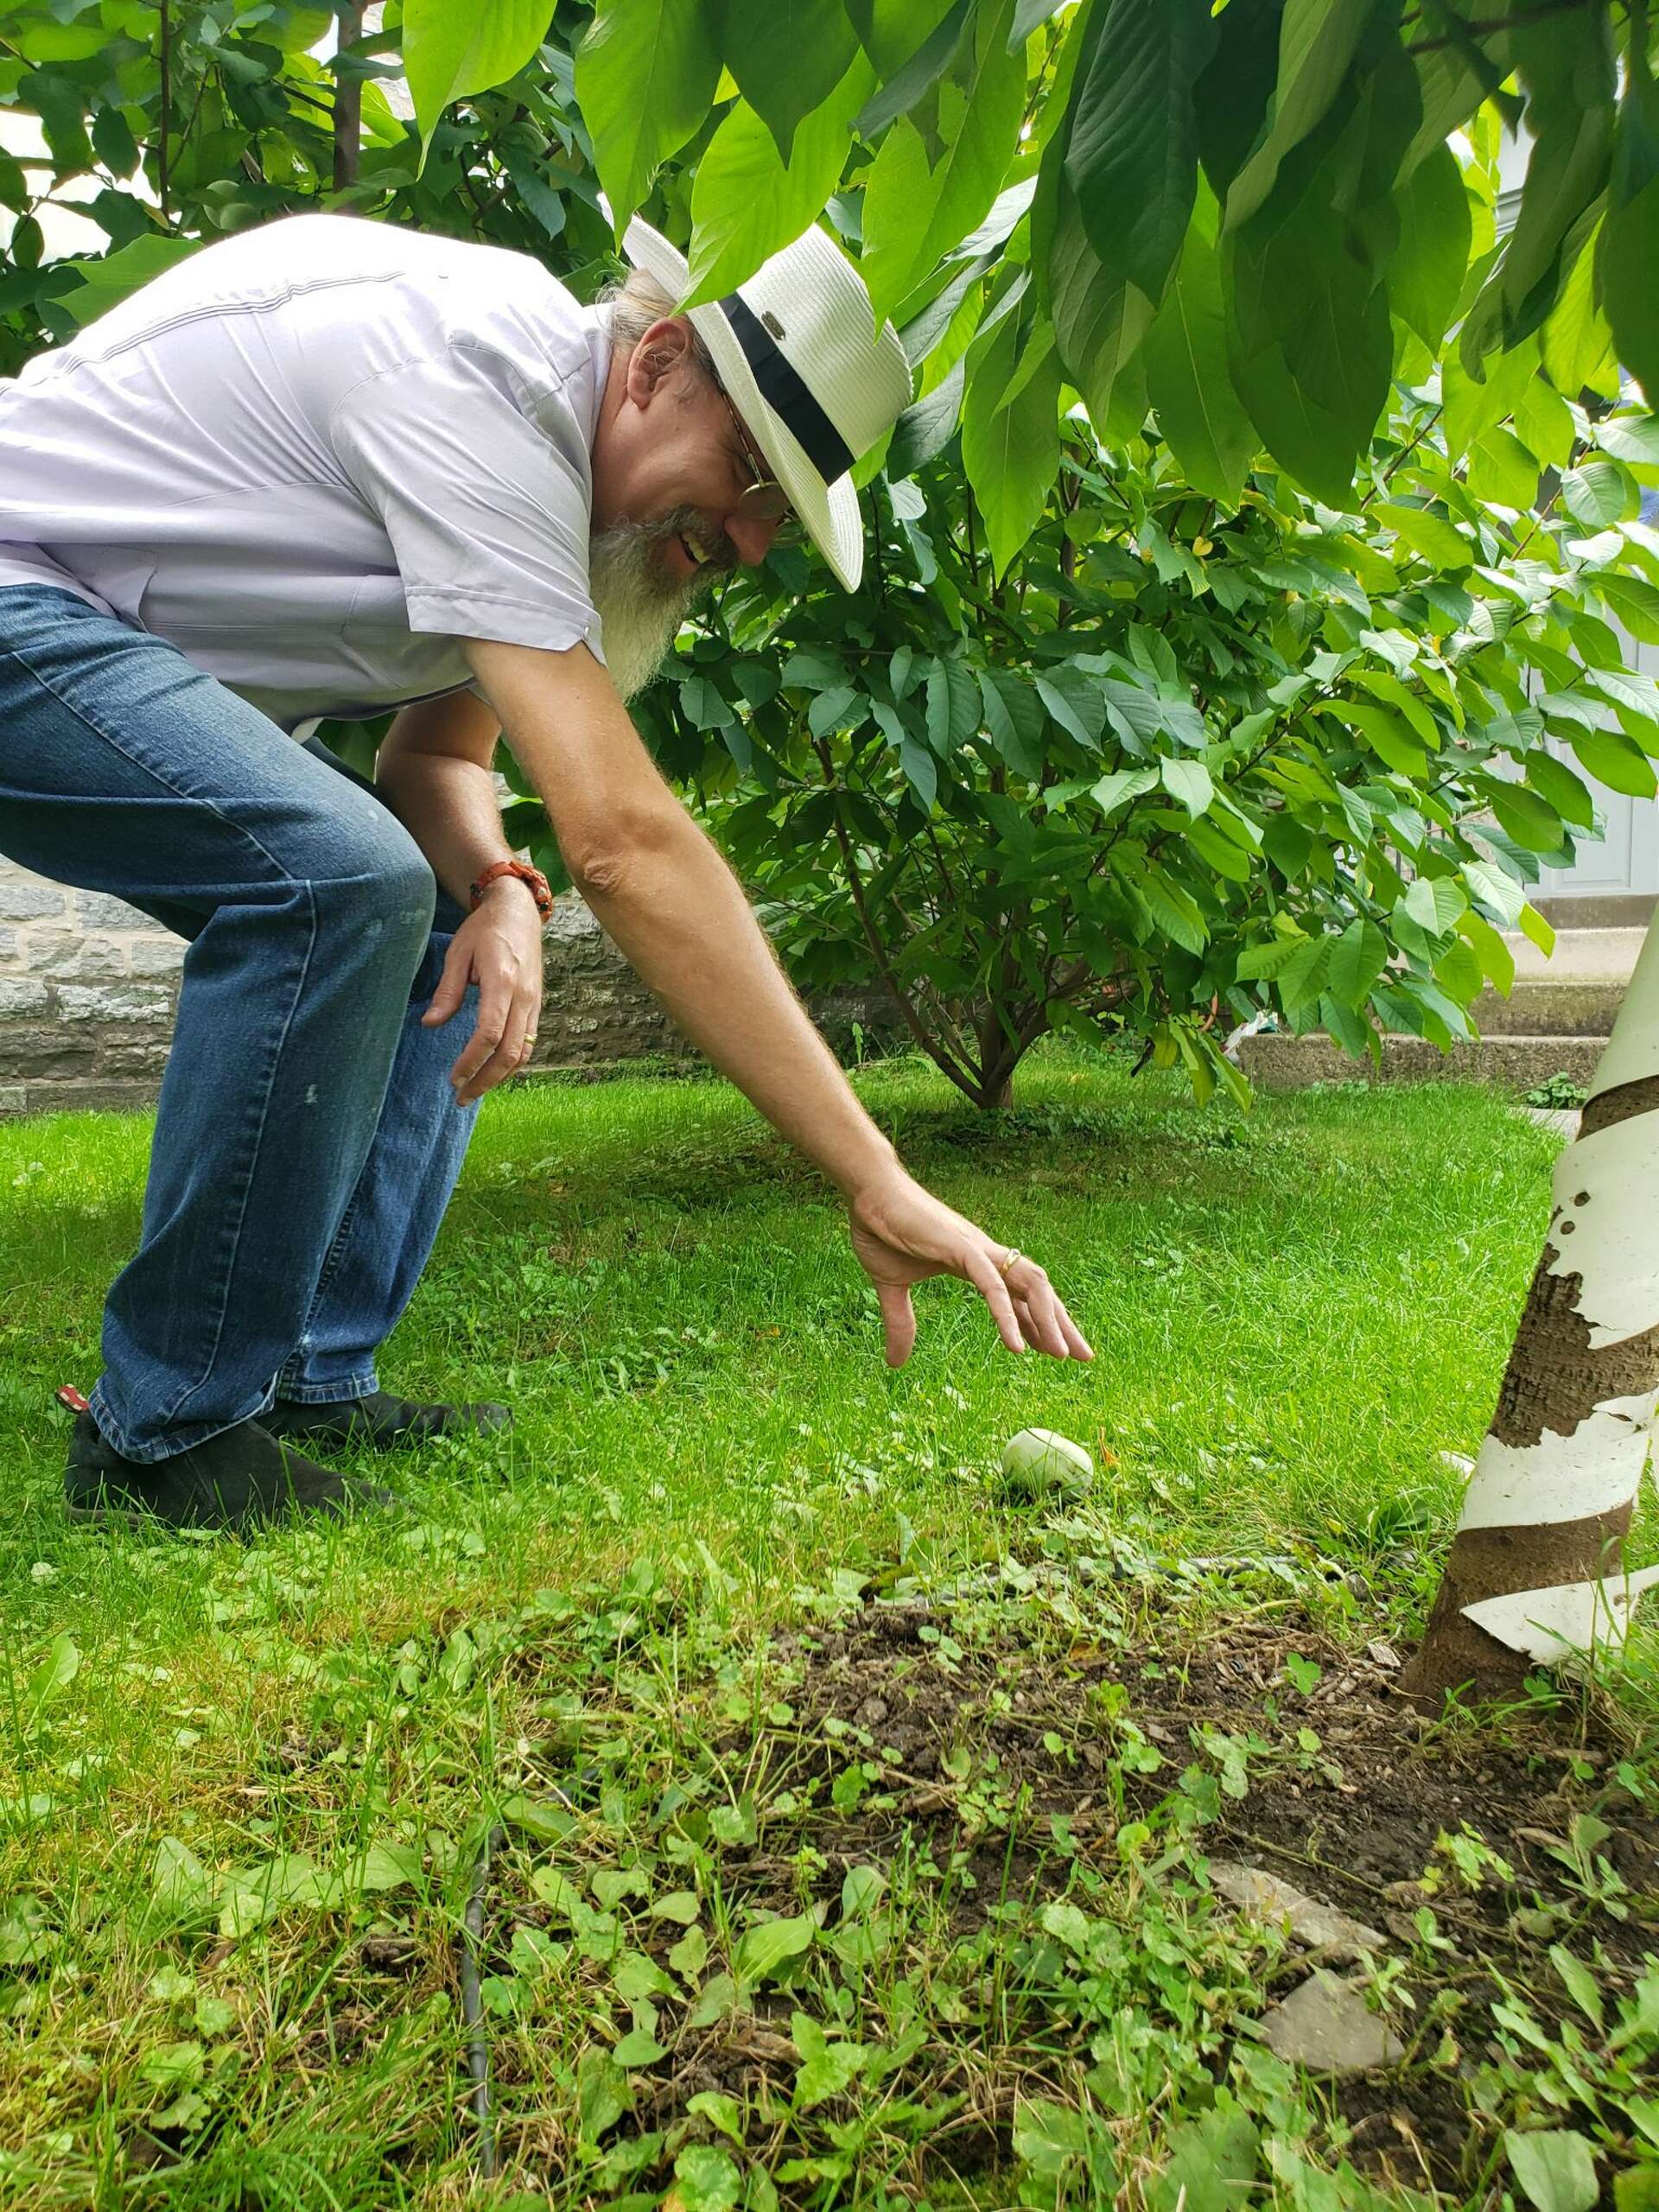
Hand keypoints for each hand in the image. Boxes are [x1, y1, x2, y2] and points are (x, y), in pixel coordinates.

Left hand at [421, 878, 544, 1105]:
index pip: (490, 1032)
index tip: (453, 1077)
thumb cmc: (484, 929)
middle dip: (485, 1079)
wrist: (519, 912)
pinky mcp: (536, 1006)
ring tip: (474, 1090)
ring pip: (523, 1052)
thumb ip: (447, 991)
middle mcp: (524, 996)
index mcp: (502, 980)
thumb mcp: (458, 953)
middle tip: (461, 1097)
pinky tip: (491, 1072)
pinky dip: (511, 1064)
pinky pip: (528, 1043)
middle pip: (510, 1051)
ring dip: (499, 1077)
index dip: (472, 1060)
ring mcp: (534, 1003)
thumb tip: (431, 1024)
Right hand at [846, 1166, 1093, 1368]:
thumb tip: (896, 1364)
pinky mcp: (961, 1247)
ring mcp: (977, 1249)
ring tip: (1061, 1355)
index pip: (1019, 1296)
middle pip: (1038, 1290)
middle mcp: (986, 1255)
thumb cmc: (881, 1229)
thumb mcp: (892, 1288)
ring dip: (1049, 1320)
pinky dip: (1008, 1315)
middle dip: (1063, 1323)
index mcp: (975, 1263)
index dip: (1040, 1323)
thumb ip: (900, 1324)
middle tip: (1084, 1357)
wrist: (867, 1192)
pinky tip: (1017, 1345)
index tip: (1056, 1352)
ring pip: (1030, 1284)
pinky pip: (993, 1285)